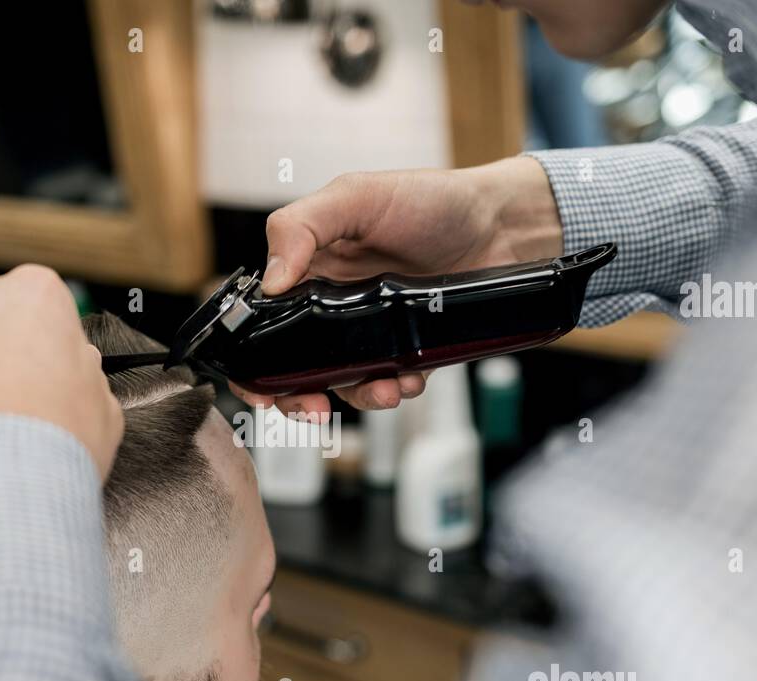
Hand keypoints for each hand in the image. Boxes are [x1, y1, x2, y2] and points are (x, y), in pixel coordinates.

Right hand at [232, 156, 561, 415]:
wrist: (504, 224)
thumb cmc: (432, 199)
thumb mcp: (356, 197)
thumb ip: (302, 229)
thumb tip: (269, 282)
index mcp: (311, 268)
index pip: (264, 318)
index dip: (252, 356)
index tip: (258, 384)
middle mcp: (335, 304)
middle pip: (295, 365)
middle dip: (297, 395)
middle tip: (311, 407)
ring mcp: (373, 330)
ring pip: (343, 382)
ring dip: (355, 396)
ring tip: (382, 390)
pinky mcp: (409, 350)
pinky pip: (389, 384)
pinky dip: (394, 391)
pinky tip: (408, 380)